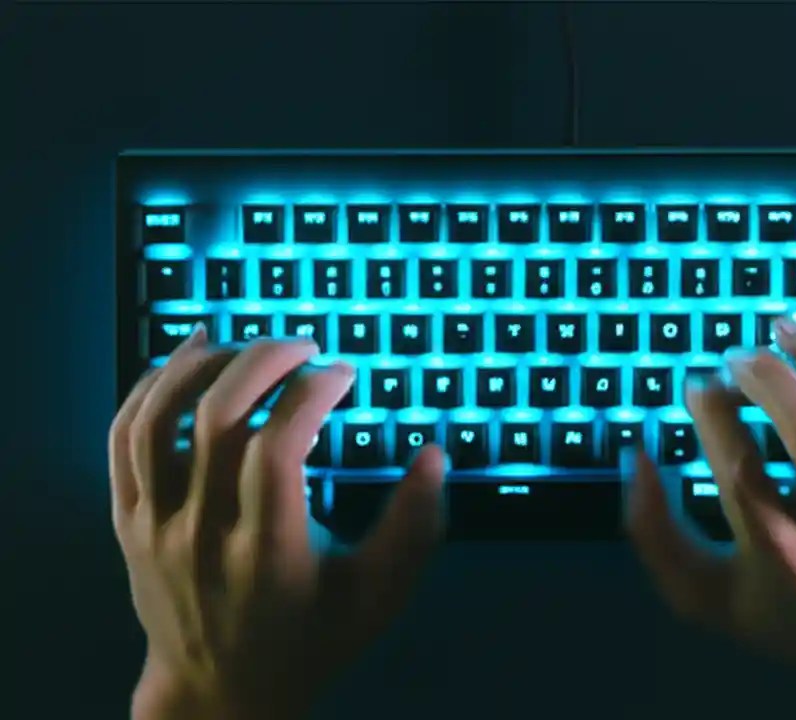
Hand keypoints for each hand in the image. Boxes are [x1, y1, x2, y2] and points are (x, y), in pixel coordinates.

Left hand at [109, 329, 444, 719]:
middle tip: (302, 344)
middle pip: (216, 418)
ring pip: (159, 420)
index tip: (343, 373)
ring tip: (246, 344)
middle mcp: (203, 536)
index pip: (278, 448)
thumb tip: (433, 454)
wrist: (220, 694)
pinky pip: (123, 440)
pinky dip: (149, 386)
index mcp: (268, 554)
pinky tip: (187, 359)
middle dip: (263, 361)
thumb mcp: (378, 597)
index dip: (312, 394)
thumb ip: (414, 527)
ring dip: (202, 365)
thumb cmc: (311, 641)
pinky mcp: (126, 523)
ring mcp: (155, 529)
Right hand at [628, 317, 795, 719]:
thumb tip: (636, 456)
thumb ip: (654, 533)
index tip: (698, 387)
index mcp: (784, 557)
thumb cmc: (786, 617)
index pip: (743, 470)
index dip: (713, 415)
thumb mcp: (705, 598)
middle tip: (736, 359)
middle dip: (766, 377)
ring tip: (780, 327)